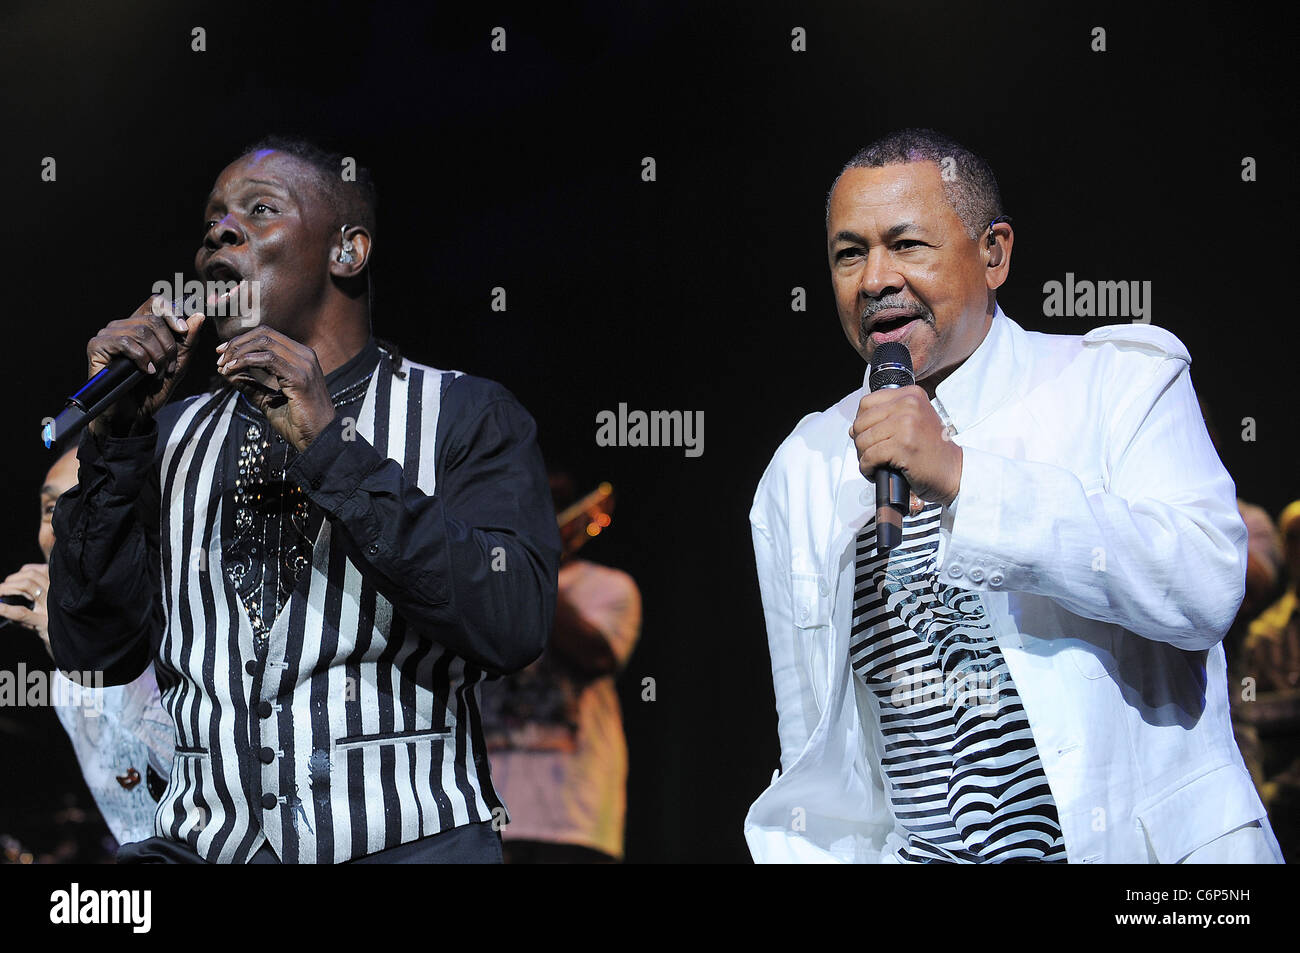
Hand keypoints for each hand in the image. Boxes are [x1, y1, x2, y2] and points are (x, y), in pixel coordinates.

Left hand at [0, 563, 51, 656]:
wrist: (70, 646)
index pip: (43, 570)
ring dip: (6, 587)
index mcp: (60, 590)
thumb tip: (13, 589)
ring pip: (27, 586)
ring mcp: (50, 609)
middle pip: (32, 576)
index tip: (14, 578)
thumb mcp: (52, 608)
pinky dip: (4, 608)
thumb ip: (39, 596)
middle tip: (0, 588)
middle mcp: (57, 595)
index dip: (25, 571)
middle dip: (12, 579)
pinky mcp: (43, 623)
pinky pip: (20, 612)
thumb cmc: (57, 627)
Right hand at [85, 297, 204, 437]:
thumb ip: (188, 341)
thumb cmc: (152, 391)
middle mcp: (122, 326)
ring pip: (142, 332)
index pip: (155, 302)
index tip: (183, 331)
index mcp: (140, 326)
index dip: (171, 312)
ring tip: (156, 373)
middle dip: (168, 347)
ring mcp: (108, 335)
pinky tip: (145, 372)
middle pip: (153, 320)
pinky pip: (125, 342)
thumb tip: (198, 315)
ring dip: (157, 356)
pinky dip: (141, 358)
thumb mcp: (178, 364)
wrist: (134, 414)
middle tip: (168, 367)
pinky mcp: (96, 346)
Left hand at [216, 328, 335, 450]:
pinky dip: (245, 362)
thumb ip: (252, 386)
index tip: (223, 353)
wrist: (319, 440)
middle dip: (237, 344)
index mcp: (301, 358)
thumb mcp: (269, 401)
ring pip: (264, 343)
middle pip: (264, 334)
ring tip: (224, 366)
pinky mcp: (300, 377)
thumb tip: (228, 374)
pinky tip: (232, 370)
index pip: (268, 335)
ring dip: (238, 352)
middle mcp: (305, 356)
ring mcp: (304, 364)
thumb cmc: (299, 424)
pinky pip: (267, 359)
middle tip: (219, 359)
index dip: (242, 340)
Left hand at [849, 384, 962, 505]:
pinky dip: (867, 468)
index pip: (867, 403)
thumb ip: (887, 418)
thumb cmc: (932, 450)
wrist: (953, 471)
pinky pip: (869, 457)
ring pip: (863, 440)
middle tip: (872, 454)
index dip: (861, 422)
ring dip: (863, 457)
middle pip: (861, 422)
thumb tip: (853, 429)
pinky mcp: (903, 446)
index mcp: (911, 395)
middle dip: (861, 442)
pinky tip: (876, 472)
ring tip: (876, 464)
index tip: (870, 435)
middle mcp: (909, 405)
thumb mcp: (914, 421)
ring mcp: (907, 425)